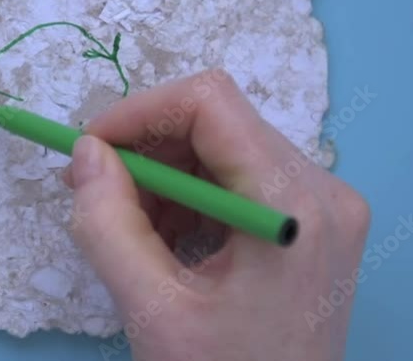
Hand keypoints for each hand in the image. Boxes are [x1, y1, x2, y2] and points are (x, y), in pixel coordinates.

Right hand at [67, 70, 370, 360]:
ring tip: (127, 227)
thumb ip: (109, 224)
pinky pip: (242, 181)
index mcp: (293, 206)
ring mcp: (325, 209)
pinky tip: (162, 240)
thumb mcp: (153, 310)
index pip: (211, 104)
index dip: (140, 112)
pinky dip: (192, 197)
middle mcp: (324, 193)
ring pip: (226, 149)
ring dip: (165, 175)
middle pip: (219, 124)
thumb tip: (86, 153)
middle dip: (147, 148)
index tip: (90, 149)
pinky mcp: (314, 227)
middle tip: (93, 189)